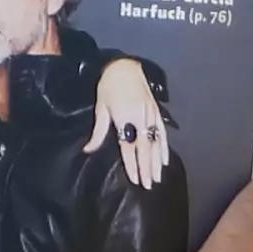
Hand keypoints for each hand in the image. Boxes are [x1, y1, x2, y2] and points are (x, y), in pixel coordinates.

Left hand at [91, 54, 168, 188]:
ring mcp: (150, 115)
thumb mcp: (101, 107)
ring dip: (156, 162)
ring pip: (155, 143)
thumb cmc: (108, 86)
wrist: (124, 66)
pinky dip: (164, 147)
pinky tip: (164, 160)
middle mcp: (139, 117)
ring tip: (156, 178)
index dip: (132, 164)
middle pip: (144, 148)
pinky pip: (162, 133)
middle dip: (146, 168)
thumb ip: (98, 131)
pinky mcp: (156, 111)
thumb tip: (88, 149)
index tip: (135, 179)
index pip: (128, 146)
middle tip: (148, 185)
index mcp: (124, 117)